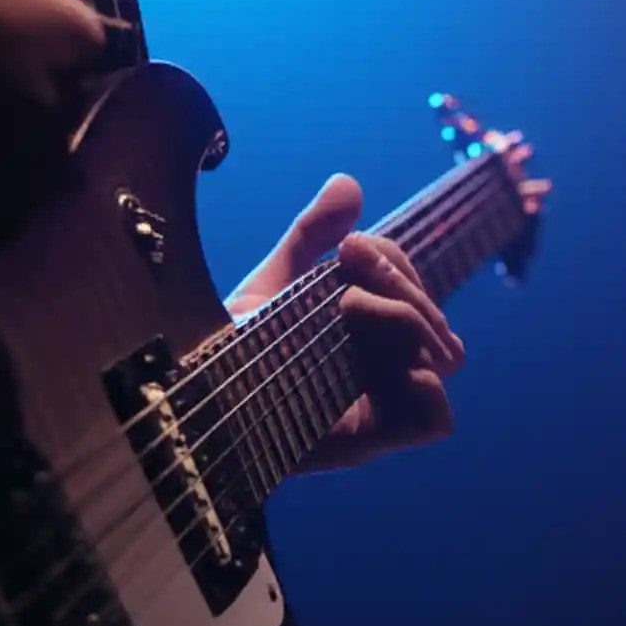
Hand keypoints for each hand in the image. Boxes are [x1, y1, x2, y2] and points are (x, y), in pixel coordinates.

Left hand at [226, 174, 465, 473]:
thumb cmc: (221, 351)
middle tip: (348, 266)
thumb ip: (310, 237)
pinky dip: (420, 382)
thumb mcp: (270, 286)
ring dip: (404, 317)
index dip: (393, 263)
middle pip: (438, 325)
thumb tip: (347, 182)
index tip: (349, 247)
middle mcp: (379, 380)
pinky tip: (373, 355)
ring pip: (445, 357)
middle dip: (400, 282)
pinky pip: (435, 420)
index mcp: (365, 345)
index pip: (417, 297)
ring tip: (346, 305)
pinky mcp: (364, 443)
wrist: (180, 399)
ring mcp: (377, 411)